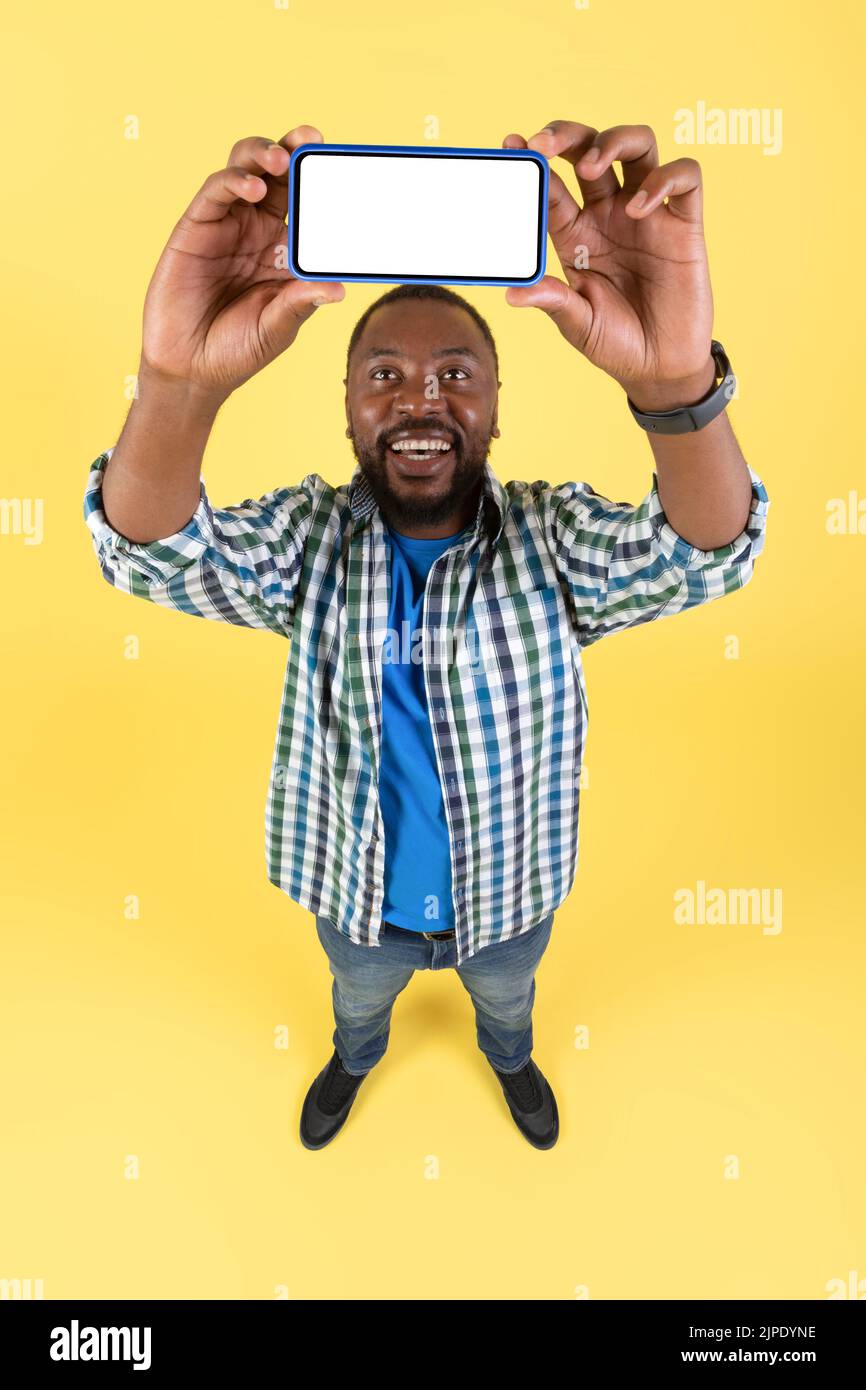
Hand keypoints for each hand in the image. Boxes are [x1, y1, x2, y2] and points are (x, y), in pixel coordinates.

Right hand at [139, 125, 344, 403]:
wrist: (191, 369)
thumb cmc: (237, 349)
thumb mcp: (278, 328)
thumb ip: (301, 302)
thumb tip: (339, 289)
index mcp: (283, 250)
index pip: (305, 202)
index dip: (319, 180)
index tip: (339, 162)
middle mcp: (256, 230)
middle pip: (277, 174)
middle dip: (294, 150)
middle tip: (310, 140)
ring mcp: (226, 225)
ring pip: (245, 169)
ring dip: (264, 155)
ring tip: (281, 159)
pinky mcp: (196, 228)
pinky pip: (216, 192)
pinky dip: (234, 181)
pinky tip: (252, 187)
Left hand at [502, 121, 715, 409]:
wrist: (661, 368)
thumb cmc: (616, 344)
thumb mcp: (577, 324)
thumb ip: (552, 301)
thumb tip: (513, 293)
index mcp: (576, 233)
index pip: (552, 184)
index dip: (534, 162)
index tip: (513, 145)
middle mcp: (609, 214)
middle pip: (591, 149)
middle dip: (568, 136)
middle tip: (547, 145)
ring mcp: (648, 214)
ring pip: (638, 147)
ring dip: (613, 141)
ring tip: (592, 168)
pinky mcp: (684, 223)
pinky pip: (684, 177)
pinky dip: (664, 179)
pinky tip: (640, 208)